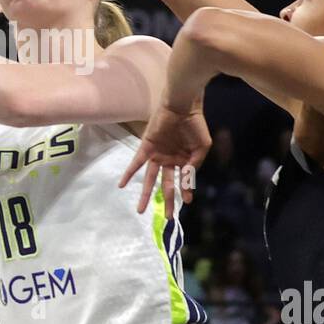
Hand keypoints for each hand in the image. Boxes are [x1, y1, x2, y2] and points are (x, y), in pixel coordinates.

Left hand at [118, 99, 210, 214]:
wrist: (183, 106)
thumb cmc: (195, 125)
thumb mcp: (201, 148)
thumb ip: (194, 165)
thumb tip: (187, 182)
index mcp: (184, 160)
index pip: (183, 182)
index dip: (186, 192)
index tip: (187, 203)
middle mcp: (169, 160)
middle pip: (166, 185)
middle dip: (167, 201)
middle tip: (167, 217)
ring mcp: (158, 155)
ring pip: (150, 179)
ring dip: (145, 195)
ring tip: (141, 211)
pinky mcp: (147, 148)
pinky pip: (136, 163)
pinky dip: (129, 174)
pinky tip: (122, 185)